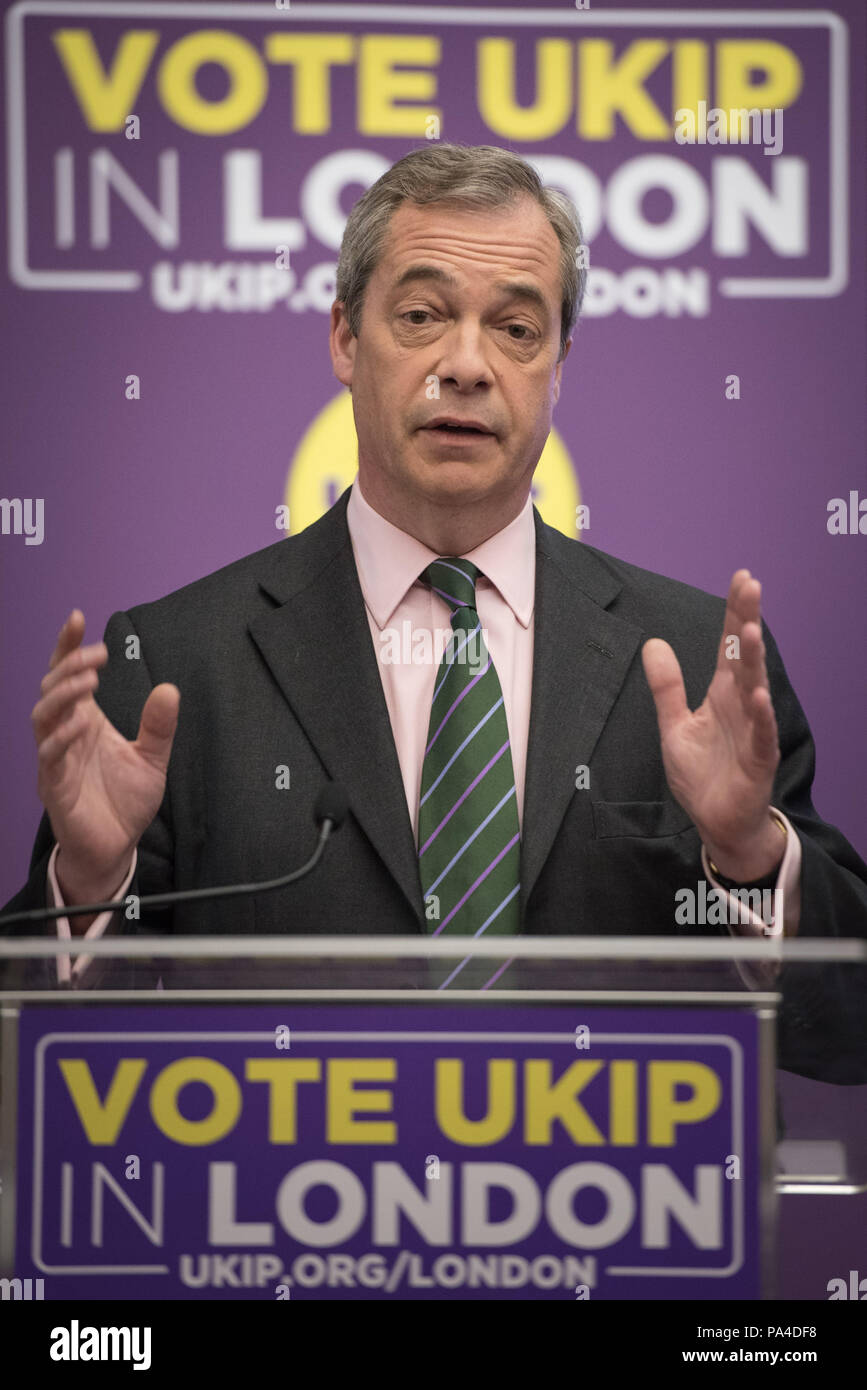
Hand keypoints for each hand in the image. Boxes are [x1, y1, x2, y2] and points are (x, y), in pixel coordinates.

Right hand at [32, 610, 179, 899]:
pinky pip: (49, 757)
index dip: (68, 646)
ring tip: (89, 680)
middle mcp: (65, 735)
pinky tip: (81, 723)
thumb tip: (169, 688)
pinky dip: (62, 738)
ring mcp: (55, 760)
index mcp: (84, 722)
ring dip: (63, 695)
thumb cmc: (125, 802)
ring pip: (42, 717)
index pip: (68, 676)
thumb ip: (159, 726)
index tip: (80, 617)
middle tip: (99, 654)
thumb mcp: (152, 759)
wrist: (117, 848)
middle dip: (71, 665)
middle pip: (52, 688)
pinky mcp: (55, 787)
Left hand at [641, 570, 782, 879]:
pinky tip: (758, 694)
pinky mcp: (757, 759)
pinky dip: (760, 714)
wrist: (717, 823)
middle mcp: (741, 705)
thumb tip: (654, 643)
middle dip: (748, 620)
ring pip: (755, 688)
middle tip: (751, 585)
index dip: (735, 612)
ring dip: (754, 660)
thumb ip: (666, 686)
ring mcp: (752, 730)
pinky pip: (761, 733)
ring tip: (752, 630)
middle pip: (746, 656)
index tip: (741, 578)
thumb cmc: (702, 775)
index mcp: (722, 694)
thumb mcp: (674, 726)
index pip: (730, 645)